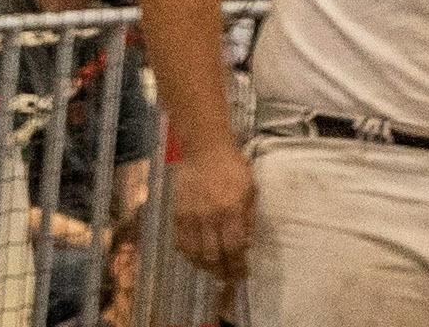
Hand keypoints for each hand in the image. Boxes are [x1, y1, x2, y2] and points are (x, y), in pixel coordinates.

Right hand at [171, 135, 257, 283]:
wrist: (204, 150)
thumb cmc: (232, 167)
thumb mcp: (250, 189)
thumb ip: (248, 218)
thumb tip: (246, 243)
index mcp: (231, 210)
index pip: (234, 248)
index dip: (238, 265)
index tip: (242, 273)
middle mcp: (210, 218)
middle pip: (213, 256)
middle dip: (222, 271)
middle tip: (228, 277)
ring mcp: (191, 218)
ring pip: (195, 254)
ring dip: (205, 267)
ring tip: (214, 269)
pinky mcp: (177, 216)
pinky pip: (181, 244)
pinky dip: (189, 255)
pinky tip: (197, 256)